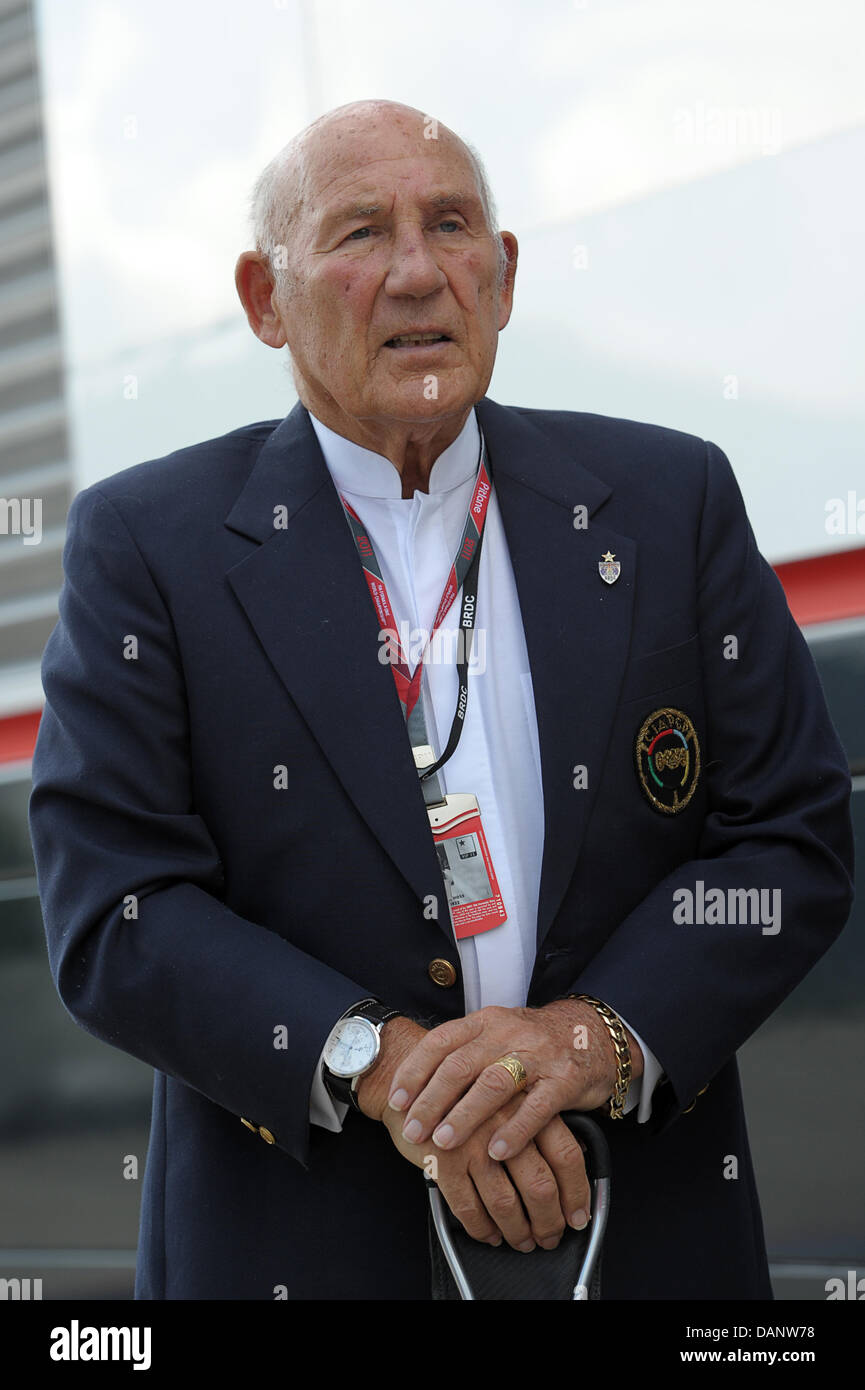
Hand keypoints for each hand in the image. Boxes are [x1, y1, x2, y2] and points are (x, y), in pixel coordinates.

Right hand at [381, 1094, 590, 1250]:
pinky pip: (469, 1209)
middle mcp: (503, 1125)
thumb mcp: (509, 1095)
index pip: (567, 1156)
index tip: (578, 1216)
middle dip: (548, 1221)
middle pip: (540, 1186)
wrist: (411, 1077)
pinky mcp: (444, 1162)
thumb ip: (539, 1123)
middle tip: (550, 1236)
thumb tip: (575, 1162)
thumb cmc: (466, 1090)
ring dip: (518, 1231)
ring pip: (506, 1204)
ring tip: (523, 1241)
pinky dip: (482, 1229)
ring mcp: (473, 1145)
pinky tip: (490, 1234)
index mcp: (526, 1106)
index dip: (576, 1193)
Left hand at [385, 999, 642, 1161]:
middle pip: (461, 1066)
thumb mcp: (496, 1035)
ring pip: (494, 1084)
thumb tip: (413, 1091)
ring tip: (444, 1143)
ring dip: (465, 1116)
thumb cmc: (533, 1043)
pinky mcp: (565, 1079)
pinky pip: (537, 1107)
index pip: (440, 1041)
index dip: (414, 1071)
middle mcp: (508, 1032)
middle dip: (432, 1101)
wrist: (593, 1035)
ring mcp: (538, 1055)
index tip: (395, 1101)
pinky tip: (496, 1152)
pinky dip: (515, 1131)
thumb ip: (463, 1054)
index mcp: (485, 1021)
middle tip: (413, 1131)